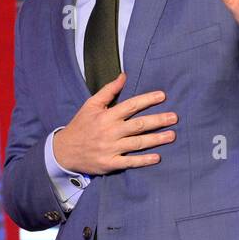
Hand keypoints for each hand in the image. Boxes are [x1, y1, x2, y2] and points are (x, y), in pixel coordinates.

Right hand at [52, 73, 176, 175]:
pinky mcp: (109, 163)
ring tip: (172, 135)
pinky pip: (129, 162)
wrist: (63, 151)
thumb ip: (108, 91)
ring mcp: (110, 148)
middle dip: (158, 120)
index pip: (130, 105)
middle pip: (138, 125)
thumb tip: (124, 76)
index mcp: (105, 116)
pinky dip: (143, 160)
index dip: (147, 100)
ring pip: (137, 143)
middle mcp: (109, 131)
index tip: (163, 96)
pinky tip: (157, 158)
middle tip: (174, 117)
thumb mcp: (90, 105)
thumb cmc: (80, 126)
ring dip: (156, 139)